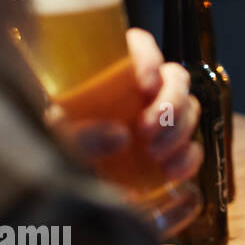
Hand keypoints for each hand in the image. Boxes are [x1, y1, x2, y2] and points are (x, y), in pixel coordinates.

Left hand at [49, 28, 202, 183]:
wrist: (58, 197)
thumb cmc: (51, 159)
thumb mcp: (54, 144)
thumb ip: (81, 139)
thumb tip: (120, 136)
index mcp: (106, 78)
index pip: (137, 46)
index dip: (148, 57)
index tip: (144, 84)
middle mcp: (136, 94)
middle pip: (174, 77)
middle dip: (171, 102)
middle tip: (149, 128)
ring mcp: (157, 122)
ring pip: (189, 108)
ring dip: (179, 130)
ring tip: (155, 155)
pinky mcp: (168, 152)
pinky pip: (193, 146)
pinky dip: (188, 157)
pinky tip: (171, 171)